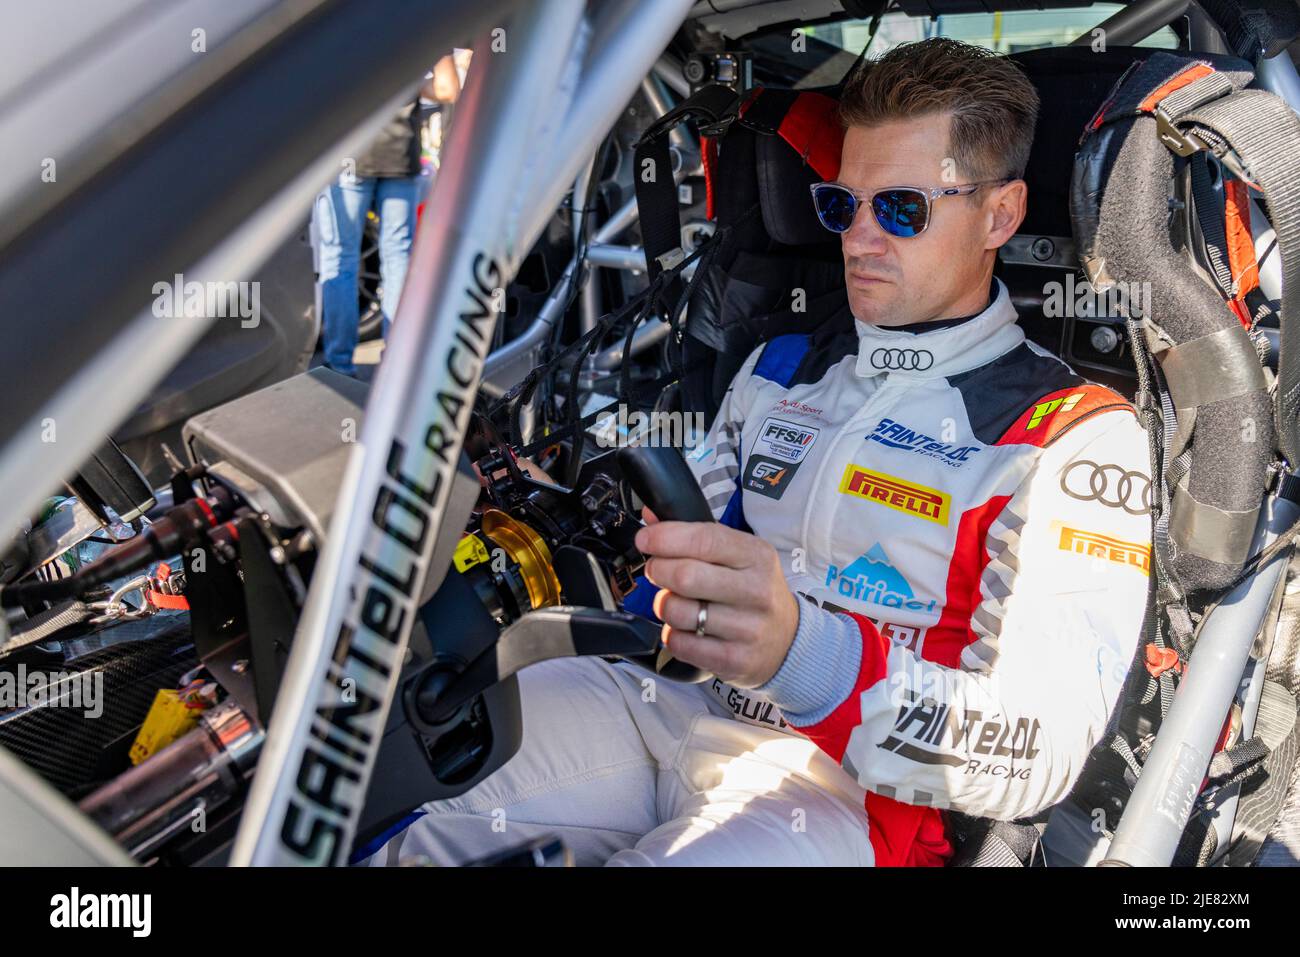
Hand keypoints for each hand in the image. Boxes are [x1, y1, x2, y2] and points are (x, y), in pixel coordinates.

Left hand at [634, 517, 798, 687]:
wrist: (787, 640)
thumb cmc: (752, 590)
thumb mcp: (739, 555)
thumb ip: (697, 535)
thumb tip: (651, 518)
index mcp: (757, 556)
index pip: (704, 539)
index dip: (665, 538)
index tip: (645, 540)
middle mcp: (757, 591)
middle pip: (685, 576)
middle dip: (659, 570)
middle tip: (658, 571)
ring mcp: (748, 628)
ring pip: (678, 612)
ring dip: (665, 605)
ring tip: (677, 603)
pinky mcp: (734, 659)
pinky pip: (680, 643)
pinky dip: (672, 634)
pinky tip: (687, 628)